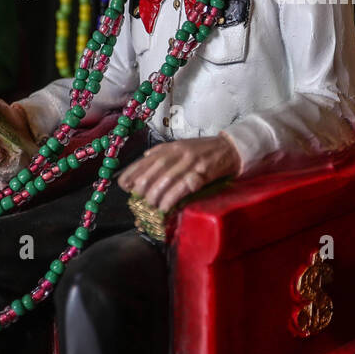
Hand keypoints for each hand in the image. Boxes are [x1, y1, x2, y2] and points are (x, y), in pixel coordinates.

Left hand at [117, 134, 240, 214]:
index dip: (132, 174)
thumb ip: (161, 153)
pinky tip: (165, 207)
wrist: (230, 149)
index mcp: (169, 147)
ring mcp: (190, 162)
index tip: (124, 186)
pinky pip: (182, 187)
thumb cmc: (204, 150)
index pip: (144, 160)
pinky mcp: (202, 173)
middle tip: (139, 201)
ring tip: (151, 207)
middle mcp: (177, 153)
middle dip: (142, 189)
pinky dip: (170, 199)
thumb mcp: (180, 146)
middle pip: (152, 171)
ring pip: (165, 180)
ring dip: (155, 197)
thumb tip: (142, 162)